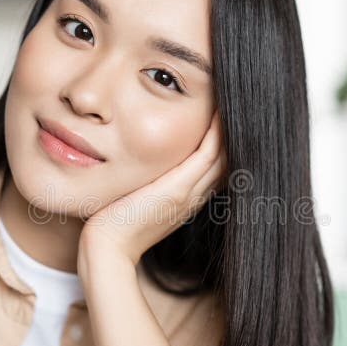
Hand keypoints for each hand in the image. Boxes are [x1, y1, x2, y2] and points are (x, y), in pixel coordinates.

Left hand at [78, 110, 225, 266]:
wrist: (107, 248)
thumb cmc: (111, 224)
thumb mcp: (134, 197)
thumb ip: (143, 180)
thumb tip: (135, 163)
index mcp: (186, 197)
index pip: (216, 165)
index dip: (227, 141)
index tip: (226, 115)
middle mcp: (194, 195)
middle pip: (228, 159)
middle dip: (236, 131)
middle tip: (240, 101)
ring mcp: (190, 192)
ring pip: (225, 154)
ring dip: (231, 126)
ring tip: (233, 97)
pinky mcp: (178, 189)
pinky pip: (209, 153)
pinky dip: (218, 130)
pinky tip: (220, 108)